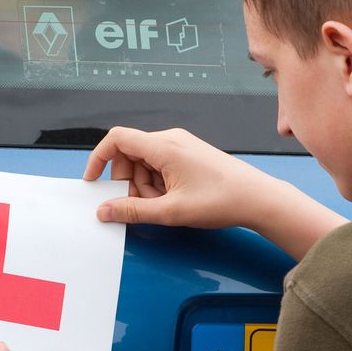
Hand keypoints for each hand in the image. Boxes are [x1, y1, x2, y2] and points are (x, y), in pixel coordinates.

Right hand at [83, 126, 282, 229]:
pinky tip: (174, 200)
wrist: (257, 198)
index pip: (117, 139)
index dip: (99, 158)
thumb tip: (105, 210)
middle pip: (130, 154)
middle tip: (143, 205)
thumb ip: (133, 211)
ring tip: (165, 205)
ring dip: (145, 186)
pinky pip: (161, 165)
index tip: (93, 181)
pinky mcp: (189, 154)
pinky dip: (159, 183)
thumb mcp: (170, 211)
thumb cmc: (221, 200)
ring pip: (145, 162)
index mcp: (164, 146)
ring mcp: (181, 145)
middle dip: (128, 181)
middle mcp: (171, 139)